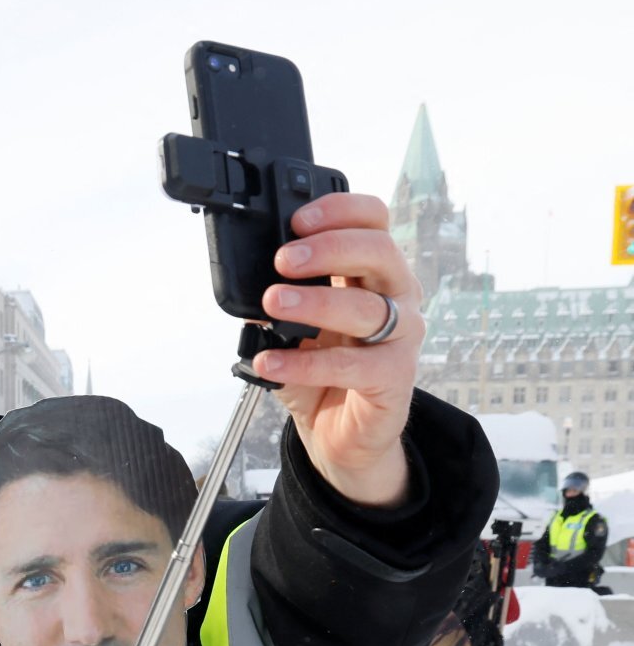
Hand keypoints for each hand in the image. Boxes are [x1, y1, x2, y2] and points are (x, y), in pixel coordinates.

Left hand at [251, 193, 424, 508]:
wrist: (337, 435)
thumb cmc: (320, 373)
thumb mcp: (292, 328)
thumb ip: (278, 299)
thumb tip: (245, 283)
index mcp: (372, 273)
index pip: (374, 221)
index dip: (341, 211)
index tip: (297, 220)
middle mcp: (395, 297)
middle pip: (380, 251)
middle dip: (329, 248)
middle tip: (284, 260)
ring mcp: (401, 337)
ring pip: (368, 307)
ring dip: (316, 300)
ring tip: (273, 302)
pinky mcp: (394, 378)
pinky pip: (353, 365)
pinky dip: (306, 362)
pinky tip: (271, 361)